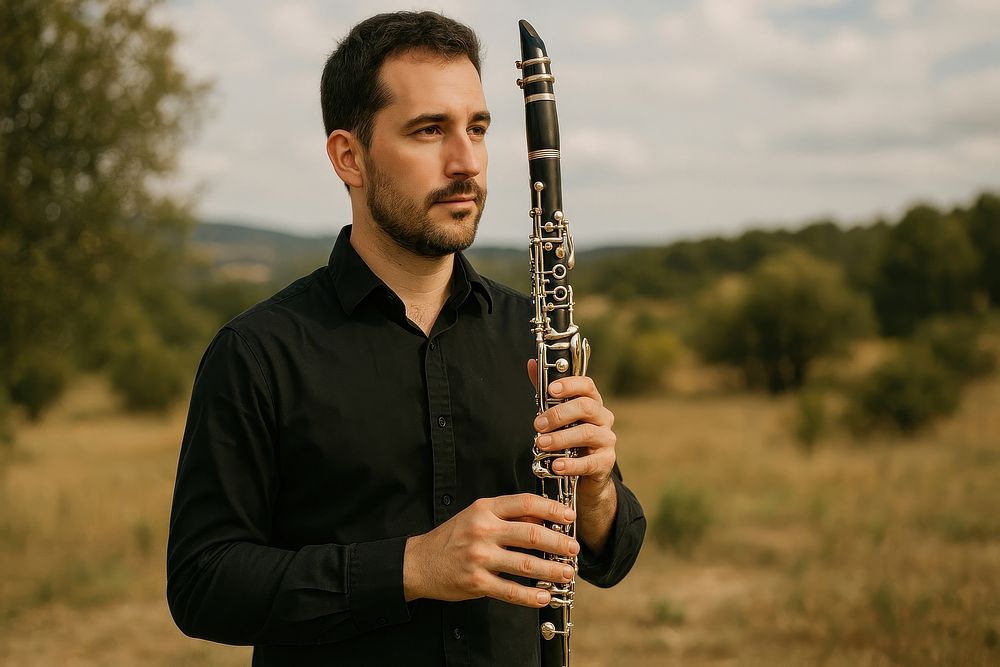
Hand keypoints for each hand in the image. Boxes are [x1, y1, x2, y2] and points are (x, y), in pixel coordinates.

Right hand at [403, 494, 579, 607]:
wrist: (419, 562)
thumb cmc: (453, 537)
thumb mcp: (477, 515)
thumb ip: (507, 516)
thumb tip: (542, 518)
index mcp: (484, 509)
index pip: (525, 503)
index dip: (552, 509)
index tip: (569, 517)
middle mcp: (483, 530)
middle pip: (531, 534)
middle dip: (559, 543)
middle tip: (574, 549)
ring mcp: (479, 557)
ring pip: (526, 564)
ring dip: (552, 570)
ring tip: (567, 574)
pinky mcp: (476, 582)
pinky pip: (510, 591)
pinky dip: (531, 596)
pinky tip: (544, 596)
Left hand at [527, 359, 618, 553]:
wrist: (584, 474)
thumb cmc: (569, 439)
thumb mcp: (556, 415)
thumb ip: (545, 392)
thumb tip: (531, 363)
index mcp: (591, 402)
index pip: (587, 385)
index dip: (570, 384)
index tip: (550, 390)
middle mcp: (603, 418)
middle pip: (586, 407)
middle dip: (559, 414)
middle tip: (537, 424)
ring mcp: (607, 440)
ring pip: (587, 433)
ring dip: (561, 438)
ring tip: (541, 444)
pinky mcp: (606, 462)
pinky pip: (590, 462)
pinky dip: (571, 464)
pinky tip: (555, 466)